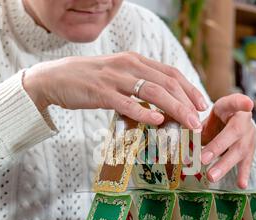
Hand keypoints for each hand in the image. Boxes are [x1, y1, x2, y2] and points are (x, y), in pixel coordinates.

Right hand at [23, 52, 207, 130]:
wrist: (55, 78)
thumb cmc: (89, 80)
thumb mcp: (118, 76)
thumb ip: (139, 84)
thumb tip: (161, 104)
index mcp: (135, 60)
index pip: (170, 73)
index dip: (189, 88)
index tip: (201, 105)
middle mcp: (128, 65)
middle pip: (166, 82)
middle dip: (187, 102)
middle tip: (199, 120)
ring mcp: (114, 78)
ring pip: (152, 92)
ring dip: (174, 108)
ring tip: (187, 123)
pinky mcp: (100, 92)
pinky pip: (126, 103)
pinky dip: (144, 112)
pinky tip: (158, 121)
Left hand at [200, 94, 255, 188]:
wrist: (234, 124)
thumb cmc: (216, 121)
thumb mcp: (206, 117)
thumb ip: (191, 124)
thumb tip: (167, 133)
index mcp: (229, 107)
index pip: (235, 102)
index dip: (241, 103)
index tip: (249, 104)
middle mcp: (243, 121)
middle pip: (234, 132)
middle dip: (218, 146)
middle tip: (203, 160)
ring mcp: (249, 136)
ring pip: (239, 150)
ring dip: (224, 165)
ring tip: (211, 177)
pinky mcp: (251, 151)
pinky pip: (247, 163)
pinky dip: (243, 174)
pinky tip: (241, 185)